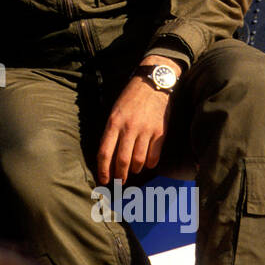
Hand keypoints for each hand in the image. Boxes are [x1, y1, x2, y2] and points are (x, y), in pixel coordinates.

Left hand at [95, 59, 177, 184]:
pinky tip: (146, 163)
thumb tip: (108, 156)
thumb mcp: (114, 111)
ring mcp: (146, 130)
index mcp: (113, 122)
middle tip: (119, 181)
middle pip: (122, 160)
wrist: (152, 83)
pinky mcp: (160, 132)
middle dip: (119, 175)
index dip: (103, 170)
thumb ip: (111, 131)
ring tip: (132, 170)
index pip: (105, 152)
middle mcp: (129, 128)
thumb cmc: (130, 98)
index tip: (104, 180)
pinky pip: (154, 156)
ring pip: (138, 160)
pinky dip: (149, 163)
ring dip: (134, 169)